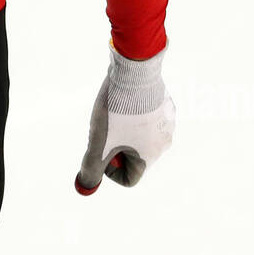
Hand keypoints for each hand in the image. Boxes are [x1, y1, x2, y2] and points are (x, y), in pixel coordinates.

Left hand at [75, 40, 174, 193]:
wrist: (134, 70)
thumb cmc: (115, 110)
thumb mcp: (97, 143)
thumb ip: (92, 167)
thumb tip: (86, 184)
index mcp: (150, 156)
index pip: (129, 179)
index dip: (109, 170)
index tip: (100, 151)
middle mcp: (164, 142)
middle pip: (135, 157)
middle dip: (116, 148)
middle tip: (103, 131)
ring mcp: (167, 121)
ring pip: (140, 136)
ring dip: (124, 131)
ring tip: (112, 114)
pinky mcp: (165, 103)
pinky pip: (147, 118)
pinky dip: (133, 115)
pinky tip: (124, 101)